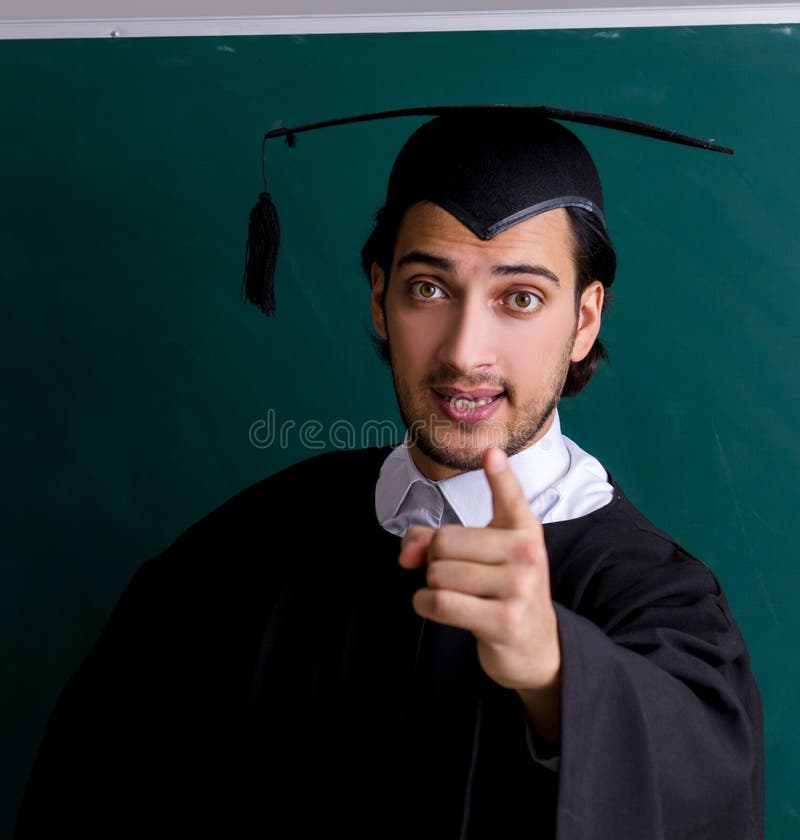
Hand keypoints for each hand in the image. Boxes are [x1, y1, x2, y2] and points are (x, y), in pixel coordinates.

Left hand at [398, 447, 560, 697]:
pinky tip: (435, 606)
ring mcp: (518, 587)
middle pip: (444, 541)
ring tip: (454, 594)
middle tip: (454, 574)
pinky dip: (425, 604)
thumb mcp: (479, 558)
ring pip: (438, 572)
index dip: (499, 474)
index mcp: (523, 530)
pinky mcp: (503, 620)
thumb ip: (433, 541)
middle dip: (434, 560)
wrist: (535, 645)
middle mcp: (526, 553)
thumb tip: (406, 553)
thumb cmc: (500, 591)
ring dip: (430, 586)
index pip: (510, 496)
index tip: (490, 453)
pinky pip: (440, 601)